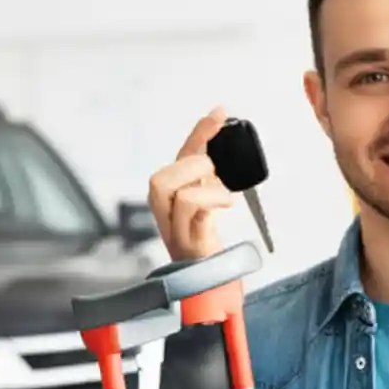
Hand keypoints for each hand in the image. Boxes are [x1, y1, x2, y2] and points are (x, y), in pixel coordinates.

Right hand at [147, 107, 234, 260]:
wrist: (206, 274)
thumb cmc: (202, 233)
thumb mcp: (203, 194)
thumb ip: (207, 166)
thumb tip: (219, 125)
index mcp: (167, 194)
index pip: (179, 157)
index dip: (199, 133)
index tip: (219, 114)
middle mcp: (164, 212)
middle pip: (162, 179)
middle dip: (194, 167)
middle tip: (217, 173)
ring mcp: (176, 231)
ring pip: (180, 197)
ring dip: (208, 189)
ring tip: (224, 195)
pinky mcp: (193, 246)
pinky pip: (196, 219)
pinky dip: (211, 204)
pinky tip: (226, 203)